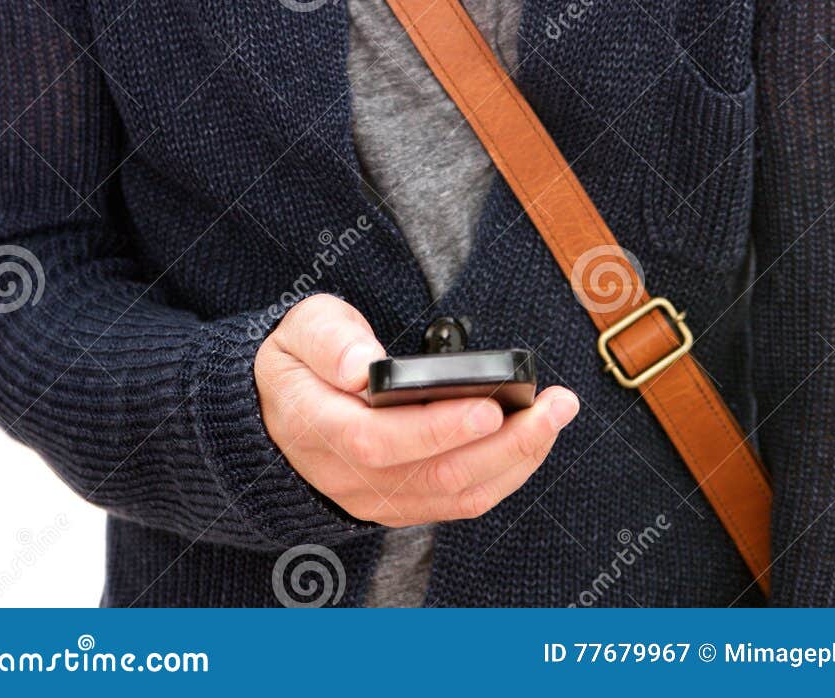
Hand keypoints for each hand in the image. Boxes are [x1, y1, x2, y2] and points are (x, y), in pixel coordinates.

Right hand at [254, 293, 579, 526]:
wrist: (277, 413)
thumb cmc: (298, 362)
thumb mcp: (300, 330)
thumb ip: (330, 341)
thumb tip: (363, 366)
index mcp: (318, 425)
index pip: (379, 441)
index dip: (437, 429)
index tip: (488, 406)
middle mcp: (349, 475)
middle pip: (433, 475)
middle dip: (505, 443)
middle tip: (554, 404)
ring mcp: (377, 497)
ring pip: (455, 494)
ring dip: (517, 459)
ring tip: (556, 415)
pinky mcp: (402, 504)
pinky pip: (459, 501)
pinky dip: (503, 474)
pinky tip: (532, 439)